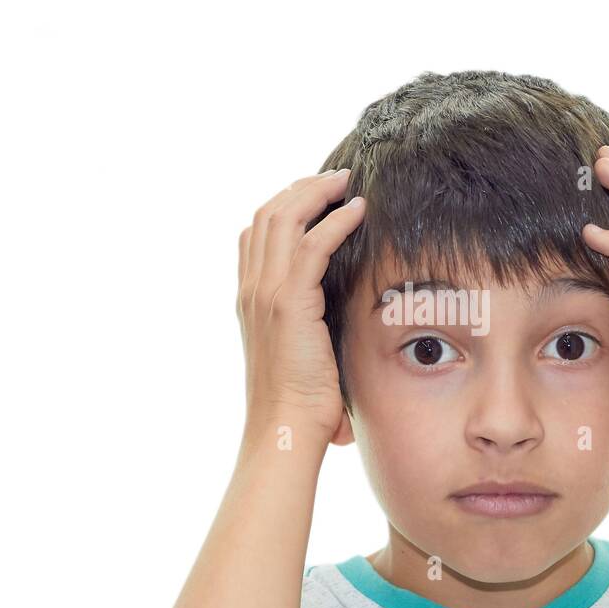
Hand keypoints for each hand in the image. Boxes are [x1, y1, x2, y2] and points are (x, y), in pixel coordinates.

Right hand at [237, 168, 363, 446]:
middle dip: (302, 189)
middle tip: (336, 177)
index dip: (284, 205)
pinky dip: (336, 220)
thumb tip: (337, 324)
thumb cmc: (300, 406)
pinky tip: (359, 212)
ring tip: (347, 183)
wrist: (285, 430)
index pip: (256, 233)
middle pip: (268, 214)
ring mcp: (265, 293)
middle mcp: (251, 289)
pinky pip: (312, 244)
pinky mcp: (289, 302)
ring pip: (285, 219)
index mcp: (250, 299)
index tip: (316, 195)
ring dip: (318, 193)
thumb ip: (310, 326)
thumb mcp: (301, 354)